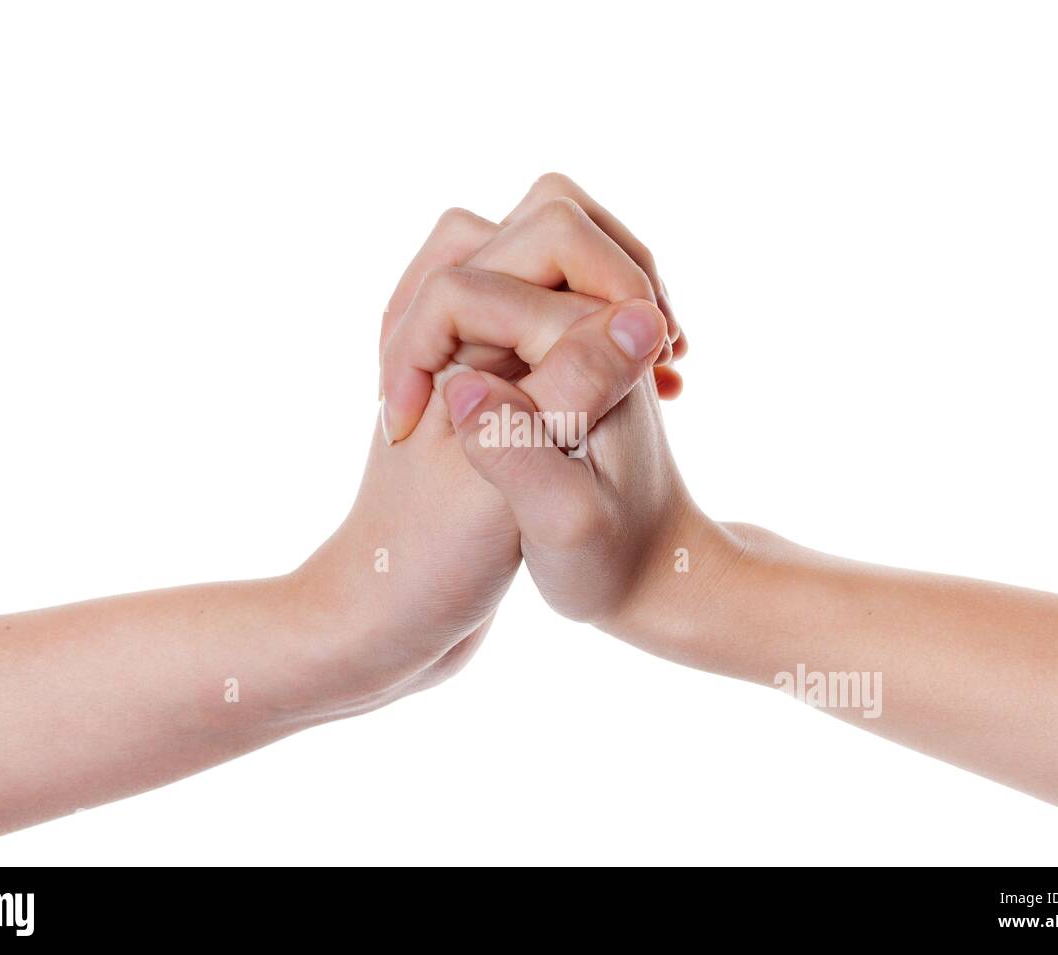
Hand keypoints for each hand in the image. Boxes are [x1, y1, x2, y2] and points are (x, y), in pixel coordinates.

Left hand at [292, 176, 684, 712]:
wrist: (390, 624)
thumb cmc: (435, 562)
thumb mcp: (519, 483)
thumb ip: (572, 392)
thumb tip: (639, 314)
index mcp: (451, 324)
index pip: (548, 236)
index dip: (612, 284)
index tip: (656, 355)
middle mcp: (456, 328)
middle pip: (543, 227)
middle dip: (615, 268)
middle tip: (664, 338)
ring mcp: (473, 358)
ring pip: (551, 275)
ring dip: (613, 299)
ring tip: (667, 358)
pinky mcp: (495, 393)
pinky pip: (555, 327)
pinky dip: (605, 340)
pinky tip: (656, 385)